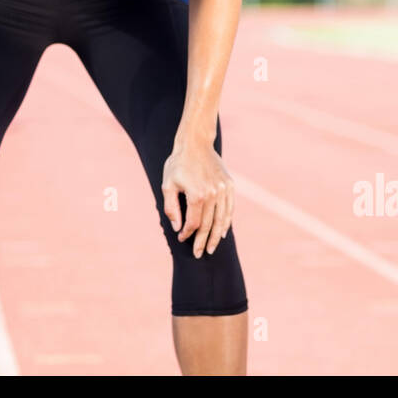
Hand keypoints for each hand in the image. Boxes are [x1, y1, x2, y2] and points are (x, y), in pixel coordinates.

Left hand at [160, 132, 234, 258]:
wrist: (195, 143)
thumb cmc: (178, 164)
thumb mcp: (168, 185)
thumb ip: (172, 208)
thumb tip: (178, 227)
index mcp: (197, 195)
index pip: (194, 223)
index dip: (187, 233)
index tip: (182, 238)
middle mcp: (213, 194)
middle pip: (208, 224)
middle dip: (203, 241)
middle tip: (199, 254)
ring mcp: (224, 190)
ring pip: (221, 219)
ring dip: (217, 236)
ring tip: (212, 248)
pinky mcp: (229, 185)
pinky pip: (229, 208)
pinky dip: (226, 221)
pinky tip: (223, 232)